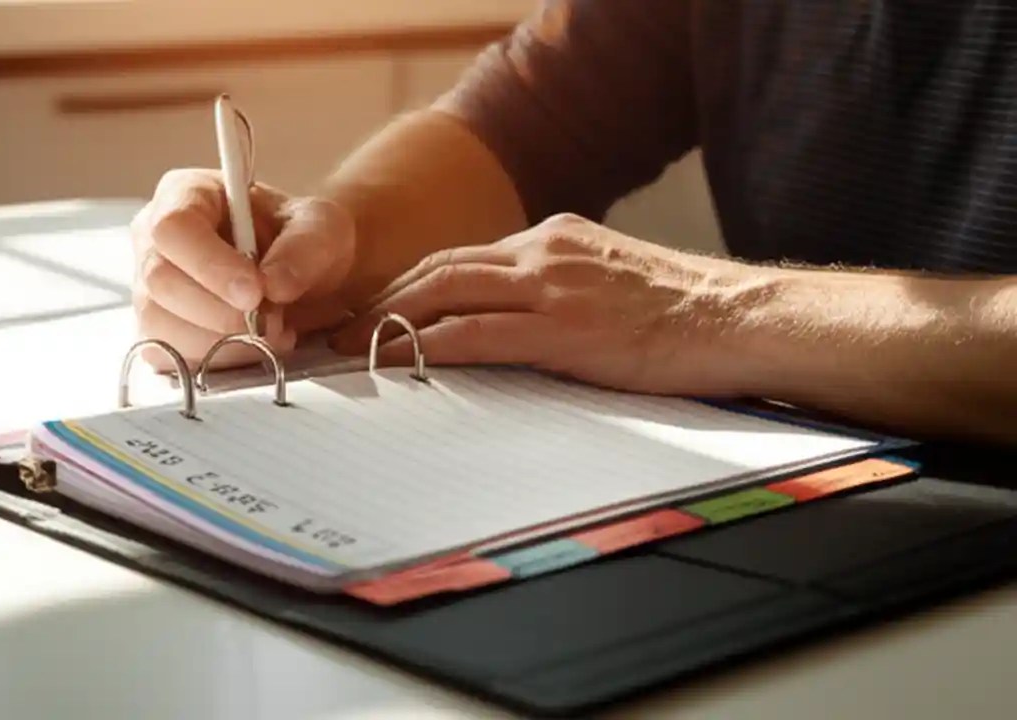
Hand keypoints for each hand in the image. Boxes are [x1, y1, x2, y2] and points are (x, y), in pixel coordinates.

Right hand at [131, 169, 355, 369]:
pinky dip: (215, 360)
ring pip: (160, 324)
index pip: (174, 227)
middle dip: (220, 312)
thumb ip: (304, 249)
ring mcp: (150, 287)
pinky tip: (250, 347)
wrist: (303, 274)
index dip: (210, 265)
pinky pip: (170, 355)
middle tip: (270, 320)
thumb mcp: (320, 229)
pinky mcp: (159, 330)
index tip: (254, 292)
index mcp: (186, 194)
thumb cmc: (299, 240)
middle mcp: (156, 239)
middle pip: (160, 281)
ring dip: (220, 342)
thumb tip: (274, 285)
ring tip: (268, 332)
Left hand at [331, 214, 760, 395]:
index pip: (461, 257)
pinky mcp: (563, 327)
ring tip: (354, 349)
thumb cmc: (682, 314)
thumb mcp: (610, 281)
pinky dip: (430, 346)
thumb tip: (518, 325)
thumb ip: (560, 291)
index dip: (410, 284)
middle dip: (384, 299)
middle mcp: (543, 251)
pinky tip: (401, 362)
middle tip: (343, 328)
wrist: (740, 318)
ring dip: (390, 321)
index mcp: (554, 237)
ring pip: (445, 293)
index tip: (376, 308)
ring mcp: (551, 285)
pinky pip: (476, 334)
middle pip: (439, 268)